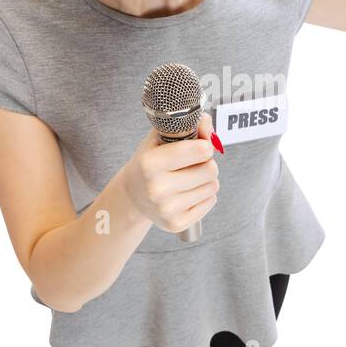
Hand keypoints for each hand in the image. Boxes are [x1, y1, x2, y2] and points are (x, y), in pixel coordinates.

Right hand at [121, 111, 219, 233]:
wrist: (132, 196)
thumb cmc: (149, 163)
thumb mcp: (160, 139)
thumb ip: (186, 127)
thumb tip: (207, 122)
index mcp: (150, 163)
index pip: (200, 150)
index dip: (205, 145)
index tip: (199, 146)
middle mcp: (157, 188)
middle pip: (210, 170)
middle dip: (206, 163)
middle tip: (192, 163)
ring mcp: (167, 209)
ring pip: (213, 186)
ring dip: (206, 179)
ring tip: (188, 178)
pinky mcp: (177, 224)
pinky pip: (210, 201)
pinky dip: (204, 195)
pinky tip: (188, 192)